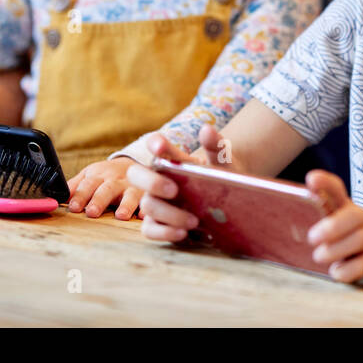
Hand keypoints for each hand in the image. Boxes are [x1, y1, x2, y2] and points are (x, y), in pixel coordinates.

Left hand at [67, 158, 140, 219]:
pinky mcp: (146, 193)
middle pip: (107, 188)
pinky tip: (143, 216)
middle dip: (99, 200)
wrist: (133, 164)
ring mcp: (132, 186)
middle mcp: (115, 180)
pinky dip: (146, 207)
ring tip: (120, 216)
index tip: (73, 207)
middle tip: (92, 213)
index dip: (80, 195)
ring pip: (129, 194)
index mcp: (98, 175)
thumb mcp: (90, 175)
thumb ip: (75, 186)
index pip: (88, 184)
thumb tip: (55, 198)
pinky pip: (147, 200)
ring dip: (125, 204)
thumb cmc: (106, 176)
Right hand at [127, 125, 230, 242]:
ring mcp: (155, 202)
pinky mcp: (156, 224)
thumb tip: (206, 129)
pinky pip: (149, 230)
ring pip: (147, 205)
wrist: (227, 207)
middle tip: (174, 190)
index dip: (154, 143)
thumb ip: (216, 147)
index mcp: (172, 159)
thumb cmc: (221, 180)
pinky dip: (165, 232)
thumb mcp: (223, 164)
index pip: (156, 144)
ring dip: (169, 213)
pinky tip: (183, 233)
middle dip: (151, 182)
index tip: (159, 146)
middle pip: (135, 174)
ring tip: (194, 220)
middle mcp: (157, 178)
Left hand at [306, 170, 362, 283]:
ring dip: (334, 251)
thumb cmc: (361, 235)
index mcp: (350, 208)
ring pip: (358, 240)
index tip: (311, 179)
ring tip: (319, 256)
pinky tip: (337, 270)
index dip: (325, 183)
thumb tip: (295, 214)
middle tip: (312, 238)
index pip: (338, 189)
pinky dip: (345, 270)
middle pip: (352, 217)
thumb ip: (325, 215)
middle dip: (330, 227)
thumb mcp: (345, 221)